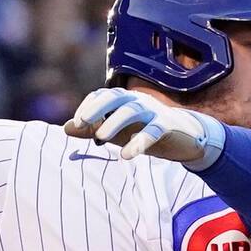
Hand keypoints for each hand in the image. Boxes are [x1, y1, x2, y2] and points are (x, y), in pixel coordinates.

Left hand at [64, 88, 221, 162]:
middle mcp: (137, 101)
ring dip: (115, 122)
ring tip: (100, 137)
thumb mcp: (116, 131)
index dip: (88, 106)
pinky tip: (126, 155)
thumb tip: (64, 127)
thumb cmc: (144, 130)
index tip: (77, 123)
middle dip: (97, 107)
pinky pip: (153, 131)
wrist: (185, 136)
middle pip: (115, 96)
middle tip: (82, 123)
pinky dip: (139, 142)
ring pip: (132, 110)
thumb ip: (92, 128)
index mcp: (123, 100)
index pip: (101, 95)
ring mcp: (153, 111)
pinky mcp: (168, 126)